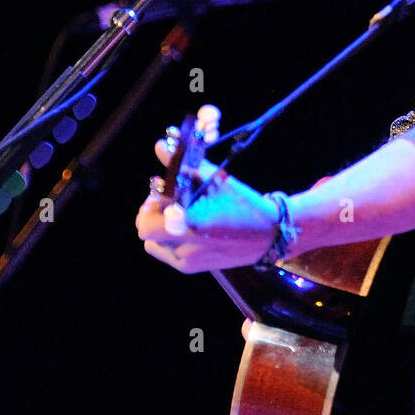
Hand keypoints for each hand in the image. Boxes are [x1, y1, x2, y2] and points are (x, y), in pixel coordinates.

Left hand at [135, 135, 280, 273]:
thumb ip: (183, 166)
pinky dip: (172, 239)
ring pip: (155, 244)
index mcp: (189, 224)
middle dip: (152, 215)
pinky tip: (191, 228)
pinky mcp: (193, 268)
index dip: (150, 205)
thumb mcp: (214, 179)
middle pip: (146, 233)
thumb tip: (160, 146)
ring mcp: (188, 261)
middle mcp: (185, 247)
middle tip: (169, 203)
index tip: (163, 193)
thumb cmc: (243, 203)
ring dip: (160, 228)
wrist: (269, 234)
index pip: (145, 221)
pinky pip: (169, 253)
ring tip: (180, 216)